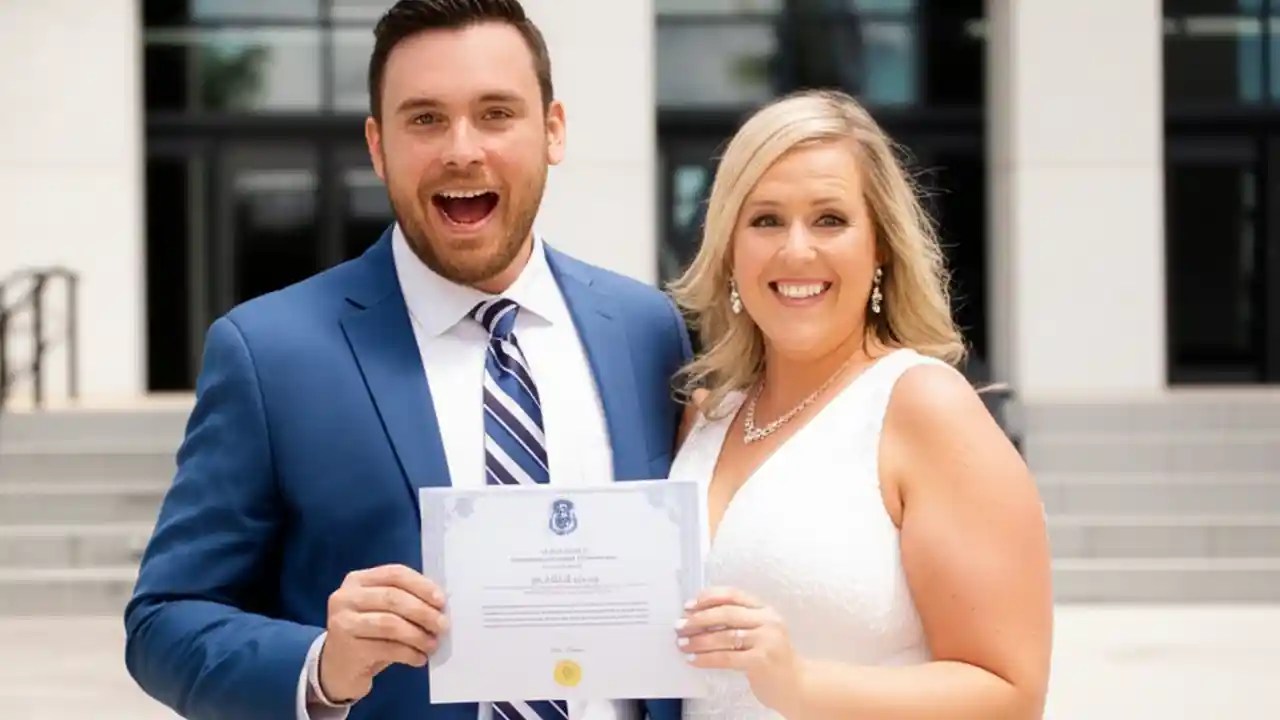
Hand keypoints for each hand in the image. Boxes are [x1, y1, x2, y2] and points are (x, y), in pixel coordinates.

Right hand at [318, 564, 448, 703]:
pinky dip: (409, 653)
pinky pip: (386, 648)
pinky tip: (419, 658)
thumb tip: (440, 605)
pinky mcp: (346, 648)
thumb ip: (404, 601)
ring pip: (390, 624)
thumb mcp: (381, 611)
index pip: (395, 573)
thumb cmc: (368, 634)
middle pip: (393, 597)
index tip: (441, 601)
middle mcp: (346, 597)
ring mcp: (343, 622)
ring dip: (418, 635)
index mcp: (357, 580)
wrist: (338, 668)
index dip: (421, 585)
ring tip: (433, 644)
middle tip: (443, 625)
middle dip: (423, 611)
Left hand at [676, 587, 803, 713]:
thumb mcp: (760, 633)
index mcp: (766, 609)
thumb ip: (738, 622)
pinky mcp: (761, 661)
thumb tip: (698, 618)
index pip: (734, 594)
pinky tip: (694, 660)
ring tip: (682, 644)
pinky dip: (706, 658)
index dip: (709, 597)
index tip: (689, 605)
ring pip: (724, 636)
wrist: (796, 685)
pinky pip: (726, 657)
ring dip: (698, 640)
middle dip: (699, 619)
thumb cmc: (772, 658)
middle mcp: (768, 621)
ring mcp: (766, 640)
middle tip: (680, 626)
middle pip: (726, 613)